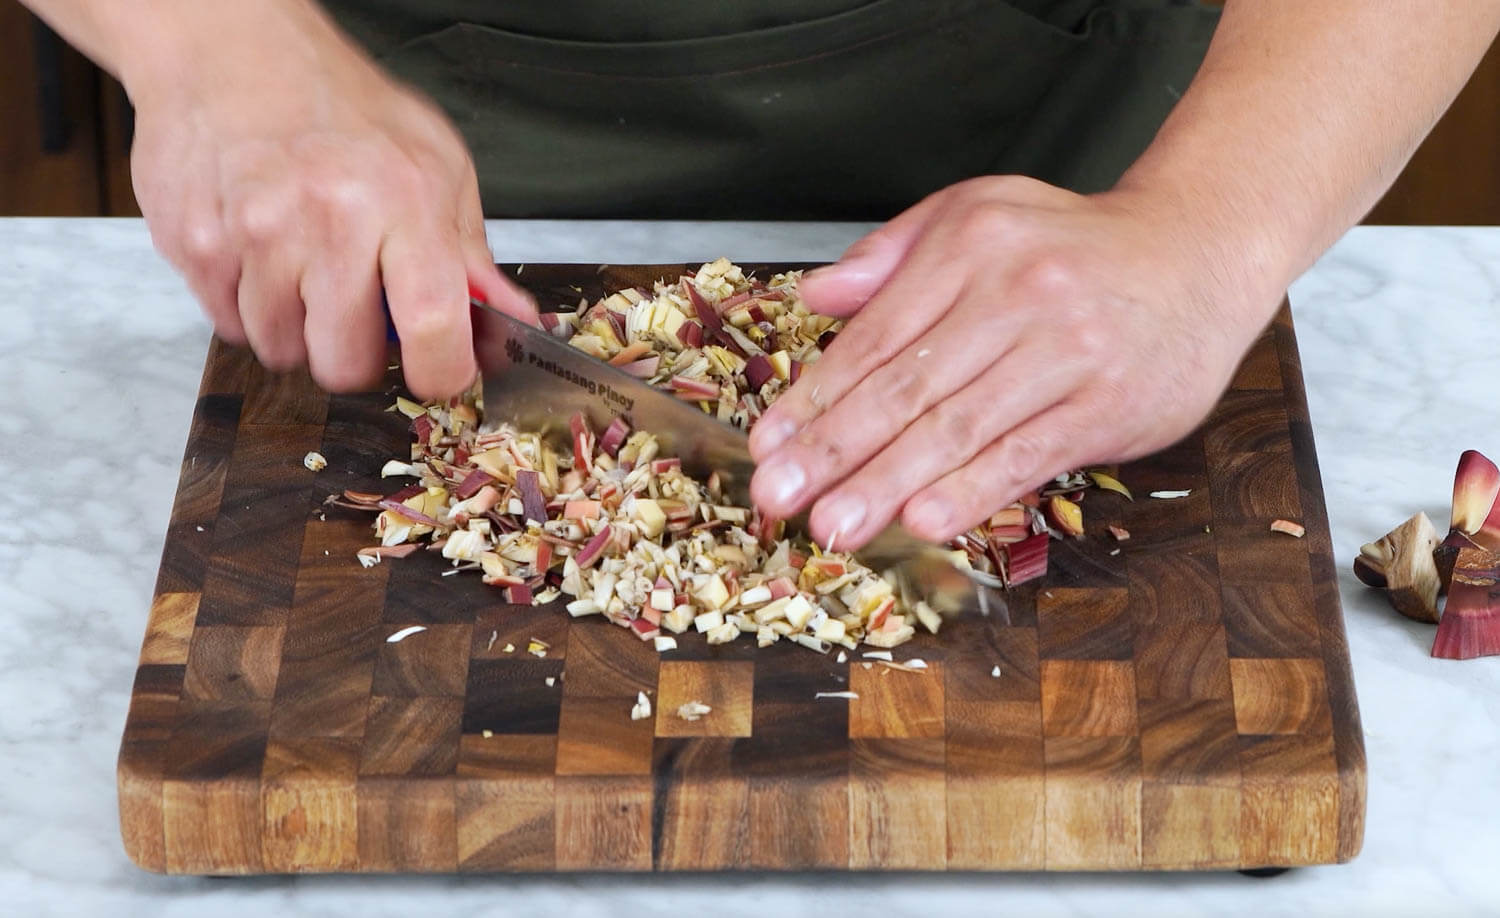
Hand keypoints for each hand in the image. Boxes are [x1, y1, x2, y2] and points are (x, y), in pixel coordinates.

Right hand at [126, 0, 534, 397]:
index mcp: (403, 202)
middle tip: (359, 311)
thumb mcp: (436, 165)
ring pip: (281, 351)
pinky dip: (248, 307)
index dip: (442, 372)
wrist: (231, 49)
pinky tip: (261, 256)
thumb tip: (515, 324)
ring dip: (299, 330)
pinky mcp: (196, 244)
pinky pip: (228, 326)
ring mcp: (254, 234)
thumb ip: (472, 256)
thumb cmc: (343, 107)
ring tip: (305, 270)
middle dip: (358, 355)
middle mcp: (328, 220)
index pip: (433, 327)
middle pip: (345, 365)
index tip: (439, 371)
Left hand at [748, 175, 1283, 549]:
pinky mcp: (1107, 403)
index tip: (769, 442)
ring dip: (889, 483)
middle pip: (908, 387)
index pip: (877, 335)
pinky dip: (972, 490)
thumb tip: (815, 295)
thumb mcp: (980, 213)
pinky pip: (1027, 454)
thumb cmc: (1074, 244)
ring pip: (960, 427)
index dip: (816, 396)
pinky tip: (924, 520)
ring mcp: (1066, 351)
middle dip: (835, 450)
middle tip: (779, 496)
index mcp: (971, 246)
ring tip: (835, 524)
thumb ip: (893, 255)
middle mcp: (1016, 293)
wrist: (1199, 252)